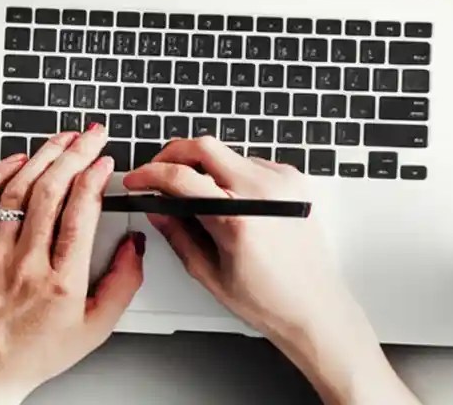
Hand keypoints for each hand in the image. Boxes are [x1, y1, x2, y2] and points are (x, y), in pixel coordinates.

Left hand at [0, 127, 144, 404]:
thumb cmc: (35, 353)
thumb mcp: (95, 330)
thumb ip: (123, 284)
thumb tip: (134, 245)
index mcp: (61, 283)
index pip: (80, 214)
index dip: (95, 178)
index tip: (105, 162)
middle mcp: (26, 266)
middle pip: (51, 192)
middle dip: (75, 154)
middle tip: (90, 135)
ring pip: (18, 192)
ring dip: (42, 156)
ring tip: (61, 139)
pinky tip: (16, 160)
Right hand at [124, 137, 418, 404]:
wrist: (315, 306)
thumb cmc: (270, 300)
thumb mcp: (210, 273)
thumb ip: (178, 235)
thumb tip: (157, 209)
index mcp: (237, 219)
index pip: (180, 177)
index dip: (149, 174)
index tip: (137, 179)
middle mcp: (263, 192)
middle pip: (204, 146)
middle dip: (173, 153)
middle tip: (158, 171)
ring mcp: (283, 182)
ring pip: (228, 153)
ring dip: (205, 166)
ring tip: (199, 196)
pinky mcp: (295, 180)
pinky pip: (252, 163)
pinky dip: (234, 174)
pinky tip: (233, 200)